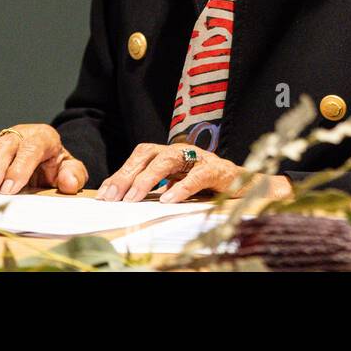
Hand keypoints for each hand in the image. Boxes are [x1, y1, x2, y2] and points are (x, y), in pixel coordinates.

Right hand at [0, 123, 87, 195]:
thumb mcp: (70, 170)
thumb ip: (73, 175)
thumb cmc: (56, 166)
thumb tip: (69, 183)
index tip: (9, 188)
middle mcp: (20, 135)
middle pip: (5, 145)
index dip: (19, 168)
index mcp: (43, 137)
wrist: (46, 160)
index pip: (31, 148)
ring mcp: (2, 141)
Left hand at [97, 143, 293, 203]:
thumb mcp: (177, 185)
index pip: (140, 156)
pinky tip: (167, 200)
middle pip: (149, 154)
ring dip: (148, 179)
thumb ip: (156, 188)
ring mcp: (199, 157)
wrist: (246, 185)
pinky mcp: (216, 169)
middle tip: (113, 197)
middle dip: (128, 175)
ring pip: (169, 159)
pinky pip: (197, 177)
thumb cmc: (207, 186)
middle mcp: (182, 150)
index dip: (122, 172)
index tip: (105, 193)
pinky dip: (181, 188)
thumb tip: (123, 198)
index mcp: (169, 153)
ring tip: (133, 198)